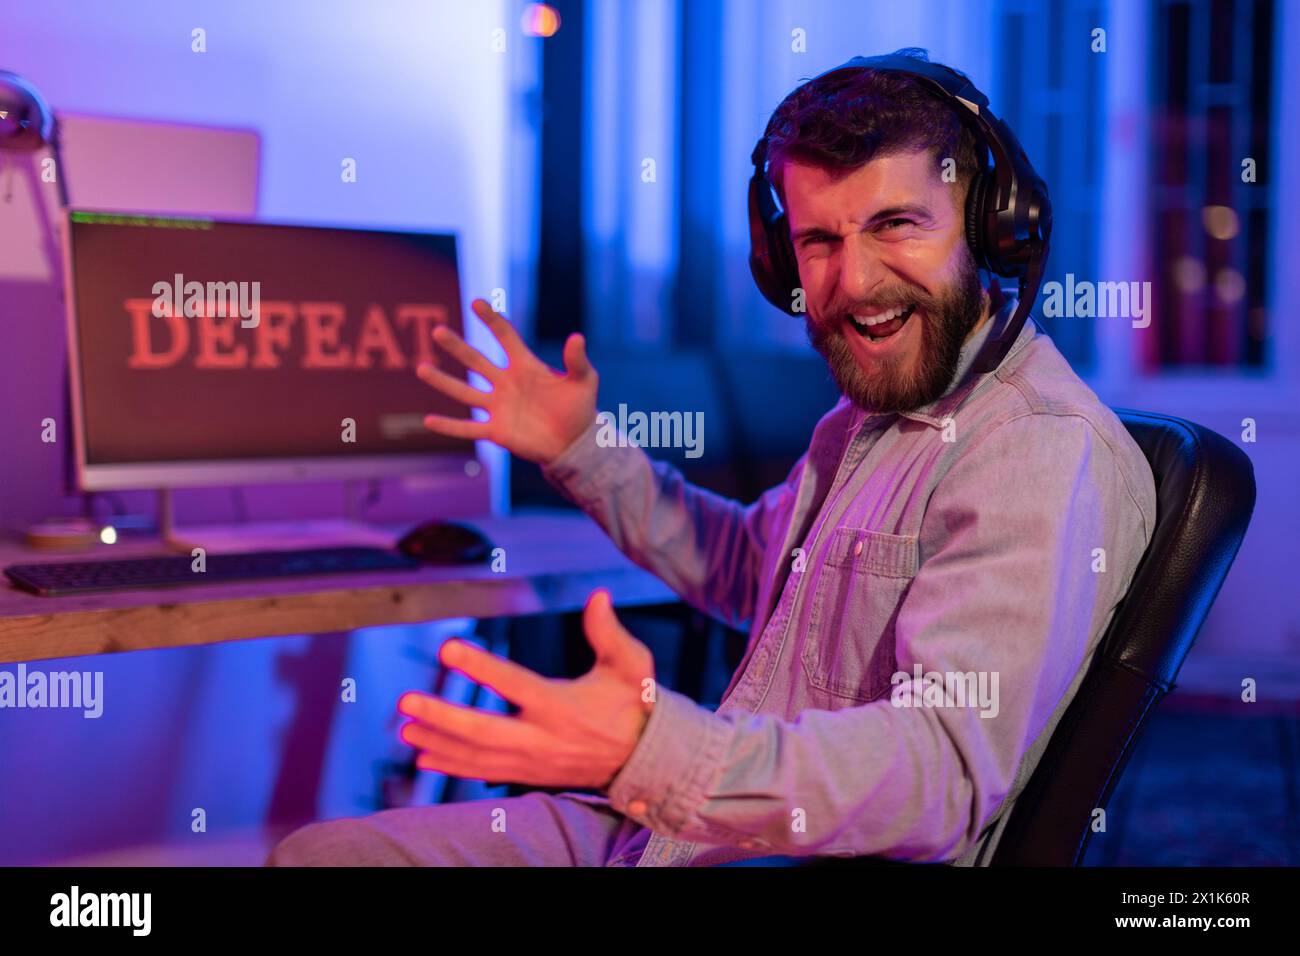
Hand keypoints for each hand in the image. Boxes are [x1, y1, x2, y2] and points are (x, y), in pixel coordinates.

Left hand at [396, 589, 655, 789]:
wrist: (642, 759)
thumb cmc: (633, 705)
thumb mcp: (632, 666)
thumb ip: (610, 632)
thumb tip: (597, 596)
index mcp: (563, 706)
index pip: (515, 685)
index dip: (480, 667)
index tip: (448, 648)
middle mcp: (544, 738)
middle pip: (485, 733)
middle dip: (443, 718)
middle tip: (407, 702)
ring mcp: (533, 762)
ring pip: (477, 757)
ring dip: (438, 743)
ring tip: (405, 728)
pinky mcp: (529, 775)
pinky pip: (483, 773)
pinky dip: (452, 766)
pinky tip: (423, 757)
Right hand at [417, 298, 597, 465]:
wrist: (575, 443)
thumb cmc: (580, 409)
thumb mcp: (584, 381)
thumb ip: (577, 361)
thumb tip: (577, 337)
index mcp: (525, 367)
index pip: (505, 337)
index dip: (492, 321)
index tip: (476, 303)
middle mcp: (506, 383)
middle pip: (476, 361)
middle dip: (458, 347)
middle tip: (438, 331)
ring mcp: (499, 407)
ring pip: (465, 393)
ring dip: (443, 382)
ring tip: (421, 367)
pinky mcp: (496, 431)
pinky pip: (468, 429)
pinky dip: (449, 426)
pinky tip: (428, 421)